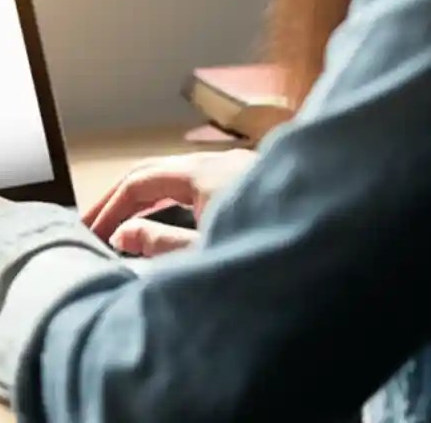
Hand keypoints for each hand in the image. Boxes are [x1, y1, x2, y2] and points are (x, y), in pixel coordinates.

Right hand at [82, 150, 256, 255]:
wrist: (338, 269)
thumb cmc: (268, 262)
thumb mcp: (204, 256)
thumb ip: (158, 243)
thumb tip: (121, 234)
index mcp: (204, 173)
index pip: (139, 182)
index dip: (110, 208)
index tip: (92, 235)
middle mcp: (220, 161)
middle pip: (155, 171)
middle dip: (119, 197)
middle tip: (92, 224)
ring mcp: (239, 169)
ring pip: (177, 174)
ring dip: (145, 196)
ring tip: (120, 222)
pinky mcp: (253, 184)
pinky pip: (198, 181)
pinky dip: (170, 197)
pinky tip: (161, 216)